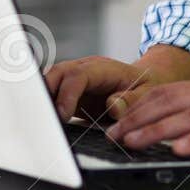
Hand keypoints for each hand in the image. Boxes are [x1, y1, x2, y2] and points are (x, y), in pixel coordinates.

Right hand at [44, 46, 189, 122]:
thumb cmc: (147, 86)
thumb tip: (113, 106)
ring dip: (44, 98)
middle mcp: (86, 69)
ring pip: (51, 80)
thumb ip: (131, 101)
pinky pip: (54, 93)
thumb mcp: (147, 94)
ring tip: (41, 120)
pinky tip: (46, 120)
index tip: (63, 114)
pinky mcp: (72, 91)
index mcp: (103, 68)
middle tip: (46, 118)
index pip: (78, 75)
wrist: (147, 80)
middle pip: (58, 73)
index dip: (68, 93)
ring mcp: (76, 79)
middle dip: (47, 92)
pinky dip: (47, 104)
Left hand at [105, 78, 189, 158]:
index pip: (168, 94)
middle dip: (138, 119)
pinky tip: (176, 151)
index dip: (139, 107)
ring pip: (186, 118)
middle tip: (114, 134)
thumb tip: (178, 136)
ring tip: (132, 142)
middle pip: (170, 103)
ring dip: (155, 131)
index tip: (117, 121)